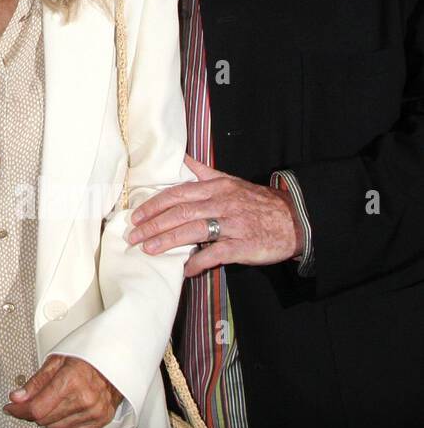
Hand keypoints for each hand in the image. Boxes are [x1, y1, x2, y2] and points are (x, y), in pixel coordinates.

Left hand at [3, 354, 121, 427]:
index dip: (19, 410)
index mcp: (71, 380)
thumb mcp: (56, 360)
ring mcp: (94, 411)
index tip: (11, 408)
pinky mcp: (101, 420)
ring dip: (47, 420)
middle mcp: (84, 399)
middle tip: (30, 402)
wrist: (113, 361)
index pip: (38, 408)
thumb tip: (17, 397)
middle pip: (46, 420)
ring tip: (49, 405)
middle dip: (32, 412)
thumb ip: (35, 382)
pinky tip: (61, 416)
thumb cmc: (86, 357)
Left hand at [128, 155, 299, 275]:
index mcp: (216, 187)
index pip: (177, 193)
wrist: (295, 219)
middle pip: (180, 212)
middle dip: (154, 224)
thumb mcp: (231, 181)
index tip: (136, 215)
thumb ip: (204, 172)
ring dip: (168, 241)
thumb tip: (182, 159)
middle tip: (134, 236)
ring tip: (149, 250)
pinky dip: (198, 261)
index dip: (154, 205)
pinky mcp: (243, 245)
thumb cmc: (257, 201)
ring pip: (194, 231)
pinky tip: (184, 268)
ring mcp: (233, 225)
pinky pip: (216, 254)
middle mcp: (222, 203)